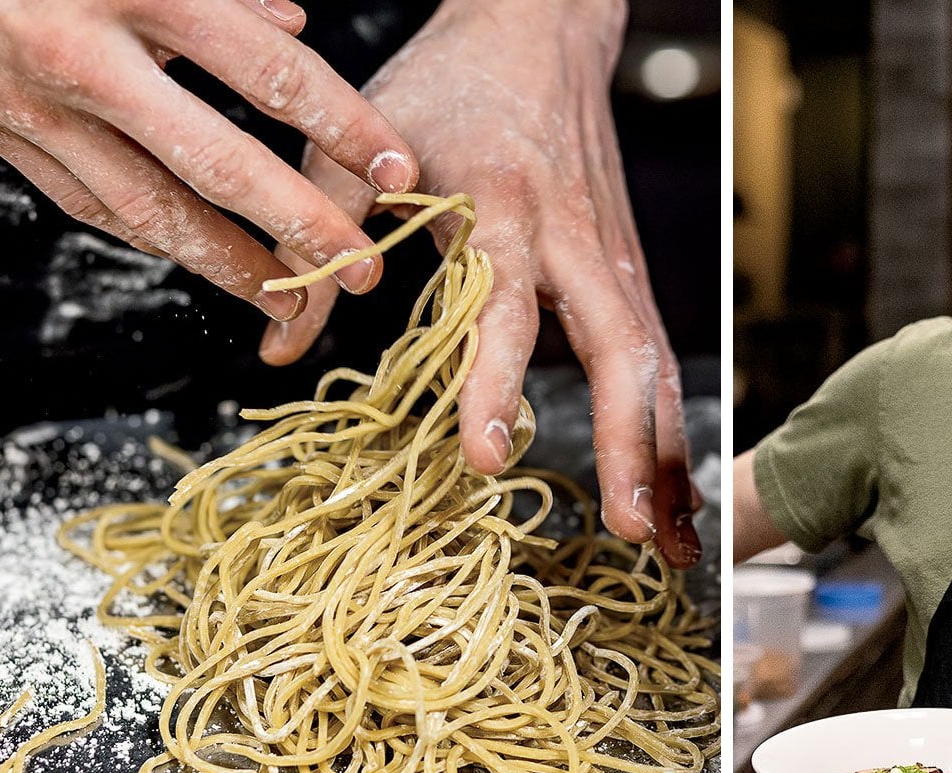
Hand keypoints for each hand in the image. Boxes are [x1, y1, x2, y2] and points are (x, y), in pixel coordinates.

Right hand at [0, 0, 417, 319]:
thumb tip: (295, 29)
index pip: (269, 73)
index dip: (343, 126)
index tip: (396, 168)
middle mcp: (84, 55)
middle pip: (218, 163)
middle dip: (301, 225)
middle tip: (363, 268)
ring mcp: (33, 103)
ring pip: (150, 209)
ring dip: (231, 264)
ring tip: (292, 297)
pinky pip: (92, 205)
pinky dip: (156, 238)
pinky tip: (204, 259)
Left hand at [258, 0, 703, 567]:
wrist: (538, 32)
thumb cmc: (448, 85)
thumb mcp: (360, 146)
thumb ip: (318, 242)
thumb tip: (276, 350)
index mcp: (503, 203)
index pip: (506, 305)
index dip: (496, 382)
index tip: (488, 457)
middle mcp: (575, 237)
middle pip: (621, 349)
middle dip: (627, 444)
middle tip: (626, 531)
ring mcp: (616, 256)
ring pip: (657, 364)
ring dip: (667, 453)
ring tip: (671, 543)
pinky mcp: (631, 270)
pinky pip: (659, 358)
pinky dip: (670, 428)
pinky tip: (675, 489)